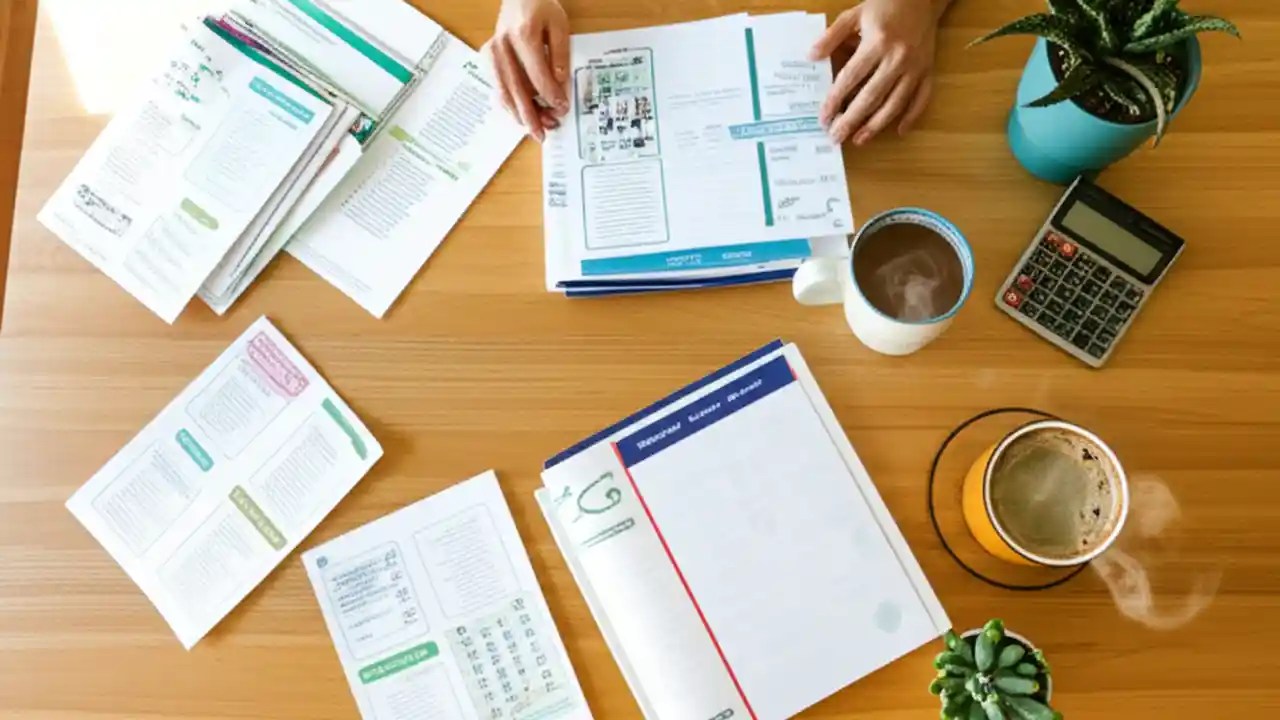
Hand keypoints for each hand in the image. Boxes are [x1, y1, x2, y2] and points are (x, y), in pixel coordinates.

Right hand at [487, 0, 570, 140]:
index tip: (562, 108)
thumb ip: (560, 55)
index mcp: (523, 36)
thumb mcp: (559, 25)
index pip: (538, 76)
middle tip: (541, 134)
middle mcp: (502, 47)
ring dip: (519, 114)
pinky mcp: (488, 58)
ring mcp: (492, 53)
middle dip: (530, 116)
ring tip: (536, 128)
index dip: (551, 96)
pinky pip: (498, 87)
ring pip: (503, 92)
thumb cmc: (540, 7)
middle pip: (516, 90)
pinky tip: (522, 114)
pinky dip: (510, 104)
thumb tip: (559, 85)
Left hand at [811, 0, 948, 145]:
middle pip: (871, 96)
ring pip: (895, 102)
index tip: (823, 117)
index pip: (851, 78)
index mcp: (877, 42)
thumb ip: (832, 36)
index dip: (835, 99)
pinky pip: (922, 98)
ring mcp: (915, 66)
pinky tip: (898, 130)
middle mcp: (897, 58)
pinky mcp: (928, 70)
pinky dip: (912, 116)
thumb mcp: (854, 15)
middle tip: (836, 137)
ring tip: (859, 139)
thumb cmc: (885, 5)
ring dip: (877, 124)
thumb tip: (811, 57)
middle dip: (852, 120)